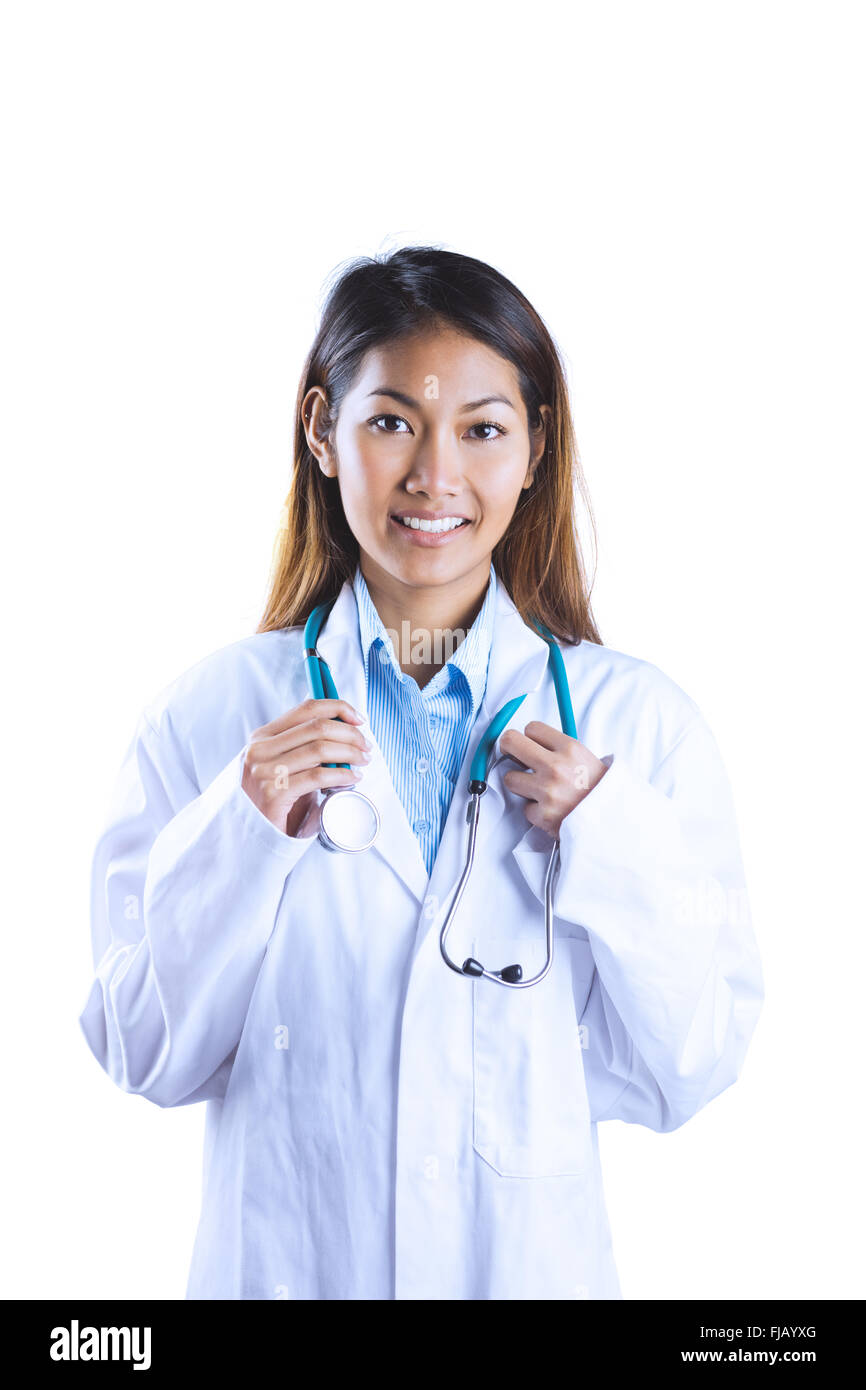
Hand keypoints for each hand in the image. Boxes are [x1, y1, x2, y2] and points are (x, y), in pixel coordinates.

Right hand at [242, 698, 371, 835]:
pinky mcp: (274, 793)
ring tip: (362, 761)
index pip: (306, 709)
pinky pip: (318, 776)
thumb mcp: (280, 764)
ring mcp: (265, 771)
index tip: (358, 719)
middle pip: (317, 727)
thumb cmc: (271, 798)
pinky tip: (352, 779)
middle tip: (365, 745)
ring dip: (350, 753)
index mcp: (262, 736)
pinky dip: (342, 775)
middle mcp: (260, 749)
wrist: (249, 833)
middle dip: (350, 734)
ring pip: (320, 749)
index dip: (338, 708)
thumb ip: (301, 745)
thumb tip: (340, 726)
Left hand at [499, 721, 607, 839]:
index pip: (532, 728)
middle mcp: (556, 767)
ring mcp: (547, 791)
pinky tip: (551, 809)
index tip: (531, 744)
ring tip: (539, 789)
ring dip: (520, 784)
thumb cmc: (599, 790)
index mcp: (570, 748)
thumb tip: (530, 741)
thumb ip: (559, 748)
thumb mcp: (586, 758)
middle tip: (514, 756)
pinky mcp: (542, 815)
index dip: (529, 737)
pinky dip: (535, 810)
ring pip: (509, 778)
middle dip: (509, 748)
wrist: (614, 821)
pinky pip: (524, 808)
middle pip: (510, 742)